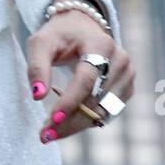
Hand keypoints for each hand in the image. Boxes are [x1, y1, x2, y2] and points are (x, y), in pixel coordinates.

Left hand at [27, 9, 134, 142]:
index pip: (86, 80)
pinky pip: (107, 114)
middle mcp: (120, 60)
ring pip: (102, 112)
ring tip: (50, 131)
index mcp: (100, 44)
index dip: (69, 102)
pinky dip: (85, 122)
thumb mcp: (40, 44)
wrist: (81, 28)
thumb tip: (38, 96)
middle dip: (69, 121)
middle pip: (95, 100)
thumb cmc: (58, 36)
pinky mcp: (127, 89)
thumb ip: (36, 67)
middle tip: (44, 136)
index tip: (51, 120)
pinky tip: (66, 122)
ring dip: (75, 125)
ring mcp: (127, 75)